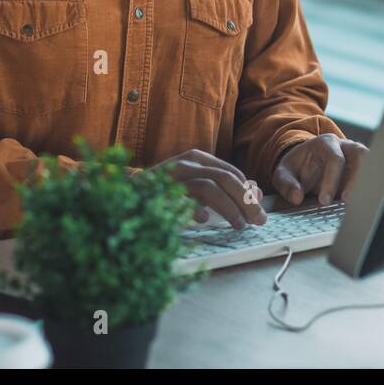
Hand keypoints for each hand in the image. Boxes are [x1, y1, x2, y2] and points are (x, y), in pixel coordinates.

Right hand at [150, 148, 265, 228]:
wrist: (124, 192)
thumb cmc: (163, 190)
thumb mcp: (193, 184)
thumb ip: (220, 187)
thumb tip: (256, 196)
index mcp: (196, 158)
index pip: (231, 173)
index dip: (248, 192)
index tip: (258, 210)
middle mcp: (186, 163)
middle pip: (225, 179)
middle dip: (245, 201)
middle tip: (258, 221)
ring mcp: (171, 176)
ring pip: (208, 187)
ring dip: (228, 208)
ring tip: (239, 226)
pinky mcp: (157, 192)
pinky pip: (180, 199)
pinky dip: (194, 209)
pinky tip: (205, 220)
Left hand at [273, 134, 365, 206]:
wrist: (305, 163)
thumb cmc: (296, 167)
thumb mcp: (283, 173)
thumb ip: (287, 184)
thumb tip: (296, 197)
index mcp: (326, 143)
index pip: (335, 158)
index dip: (332, 180)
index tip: (324, 201)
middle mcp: (345, 146)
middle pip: (359, 156)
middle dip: (354, 181)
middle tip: (345, 203)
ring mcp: (356, 156)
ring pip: (371, 162)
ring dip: (366, 182)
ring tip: (357, 203)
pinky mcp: (363, 167)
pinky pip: (372, 174)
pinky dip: (368, 187)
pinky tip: (362, 202)